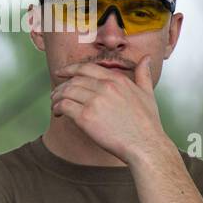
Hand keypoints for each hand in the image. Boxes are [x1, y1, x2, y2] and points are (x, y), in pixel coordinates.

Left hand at [49, 58, 168, 164]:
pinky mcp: (86, 117)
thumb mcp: (148, 93)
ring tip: (54, 104)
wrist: (145, 144)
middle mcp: (105, 87)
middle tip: (55, 94)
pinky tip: (57, 113)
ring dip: (56, 98)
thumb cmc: (147, 123)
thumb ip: (144, 75)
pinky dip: (57, 108)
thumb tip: (146, 58)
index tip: (60, 72)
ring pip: (66, 92)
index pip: (86, 68)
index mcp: (117, 80)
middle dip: (61, 87)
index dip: (69, 69)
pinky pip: (64, 106)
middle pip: (73, 81)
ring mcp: (95, 101)